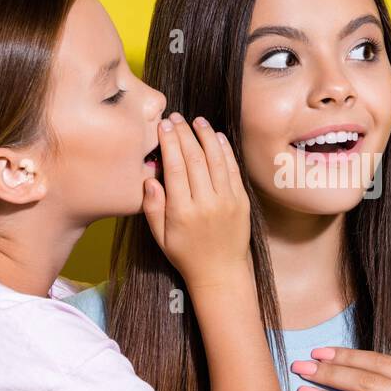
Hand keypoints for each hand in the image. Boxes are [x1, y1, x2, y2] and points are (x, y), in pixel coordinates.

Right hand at [142, 113, 250, 287]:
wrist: (221, 273)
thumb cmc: (186, 255)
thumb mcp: (160, 237)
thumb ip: (153, 208)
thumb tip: (149, 179)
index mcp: (182, 212)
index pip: (175, 168)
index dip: (169, 143)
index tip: (163, 126)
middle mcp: (206, 204)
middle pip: (195, 159)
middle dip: (184, 134)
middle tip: (176, 117)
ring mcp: (227, 202)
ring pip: (216, 160)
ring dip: (206, 136)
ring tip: (197, 121)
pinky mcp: (241, 201)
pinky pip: (232, 170)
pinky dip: (225, 151)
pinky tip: (216, 137)